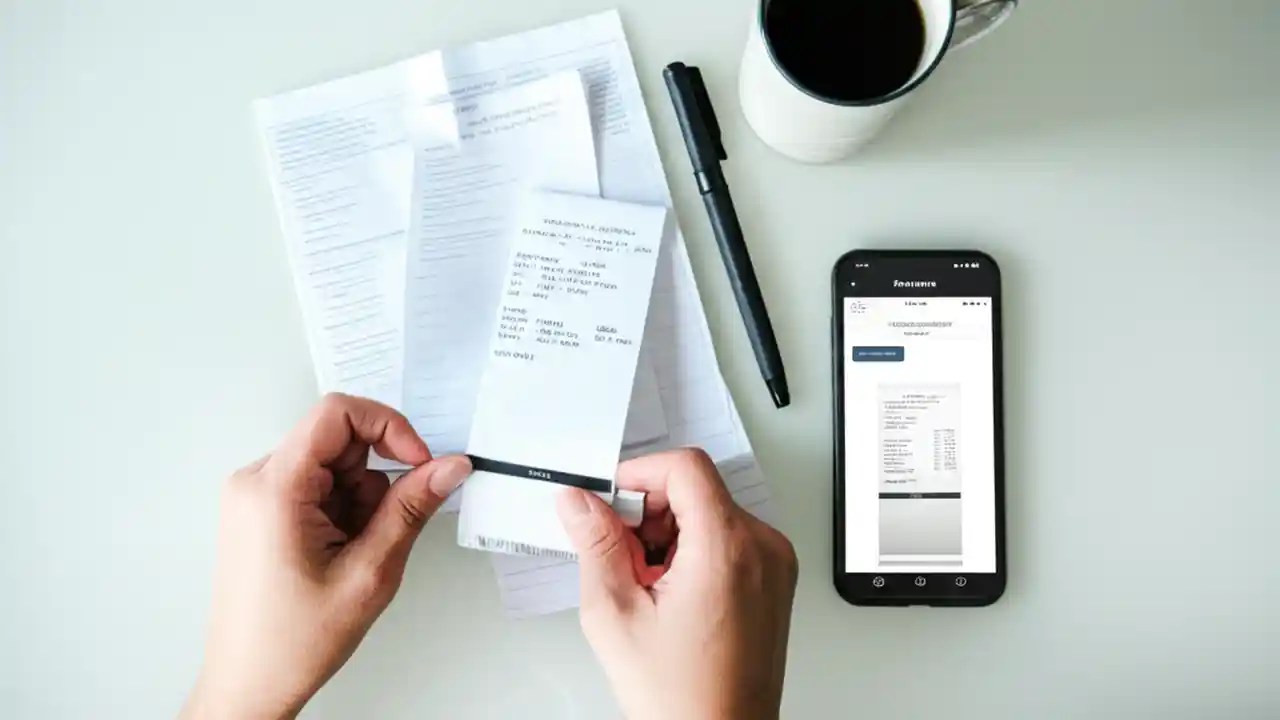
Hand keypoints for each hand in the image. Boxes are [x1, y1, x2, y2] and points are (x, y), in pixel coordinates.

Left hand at [182, 394, 470, 719]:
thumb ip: (412, 508)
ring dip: (359, 500)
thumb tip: (448, 467)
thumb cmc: (293, 641)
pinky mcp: (261, 511)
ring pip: (331, 465)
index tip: (419, 461)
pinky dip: (342, 510)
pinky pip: (316, 485)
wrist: (249, 683)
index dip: (389, 427)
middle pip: (337, 440)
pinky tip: (339, 552)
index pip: (337, 413)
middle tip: (382, 529)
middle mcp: (256, 483)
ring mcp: (254, 497)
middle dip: (374, 478)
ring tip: (354, 553)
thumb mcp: (370, 572)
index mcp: (274, 489)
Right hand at [556, 449, 797, 719]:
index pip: (686, 467)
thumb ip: (597, 545)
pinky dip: (695, 551)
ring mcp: (775, 564)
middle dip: (651, 513)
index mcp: (727, 549)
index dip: (640, 473)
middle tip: (621, 555)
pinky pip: (730, 539)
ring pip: (711, 513)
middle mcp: (762, 548)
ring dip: (671, 535)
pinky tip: (672, 593)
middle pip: (698, 489)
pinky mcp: (775, 579)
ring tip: (648, 586)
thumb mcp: (616, 615)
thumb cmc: (681, 698)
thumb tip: (580, 501)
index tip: (613, 499)